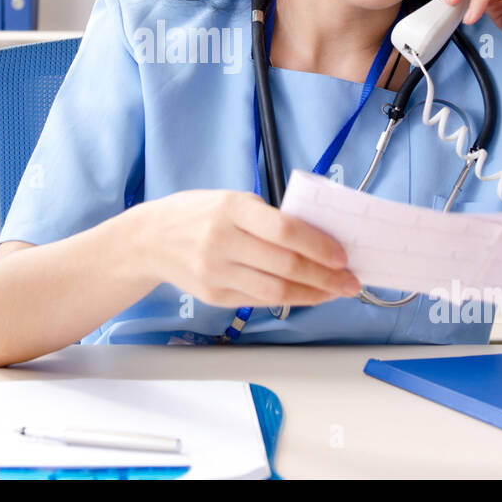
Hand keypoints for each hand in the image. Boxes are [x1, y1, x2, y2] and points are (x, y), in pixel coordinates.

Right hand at [134, 190, 361, 308]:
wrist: (150, 239)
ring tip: (335, 292)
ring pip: (276, 290)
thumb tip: (318, 240)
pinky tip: (306, 295)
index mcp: (231, 209)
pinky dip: (288, 299)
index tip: (342, 256)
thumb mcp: (231, 201)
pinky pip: (260, 300)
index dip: (318, 246)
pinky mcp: (214, 296)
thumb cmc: (199, 214)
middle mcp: (221, 241)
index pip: (284, 230)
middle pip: (285, 265)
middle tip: (350, 281)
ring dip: (313, 294)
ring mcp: (216, 272)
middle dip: (326, 277)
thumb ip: (268, 218)